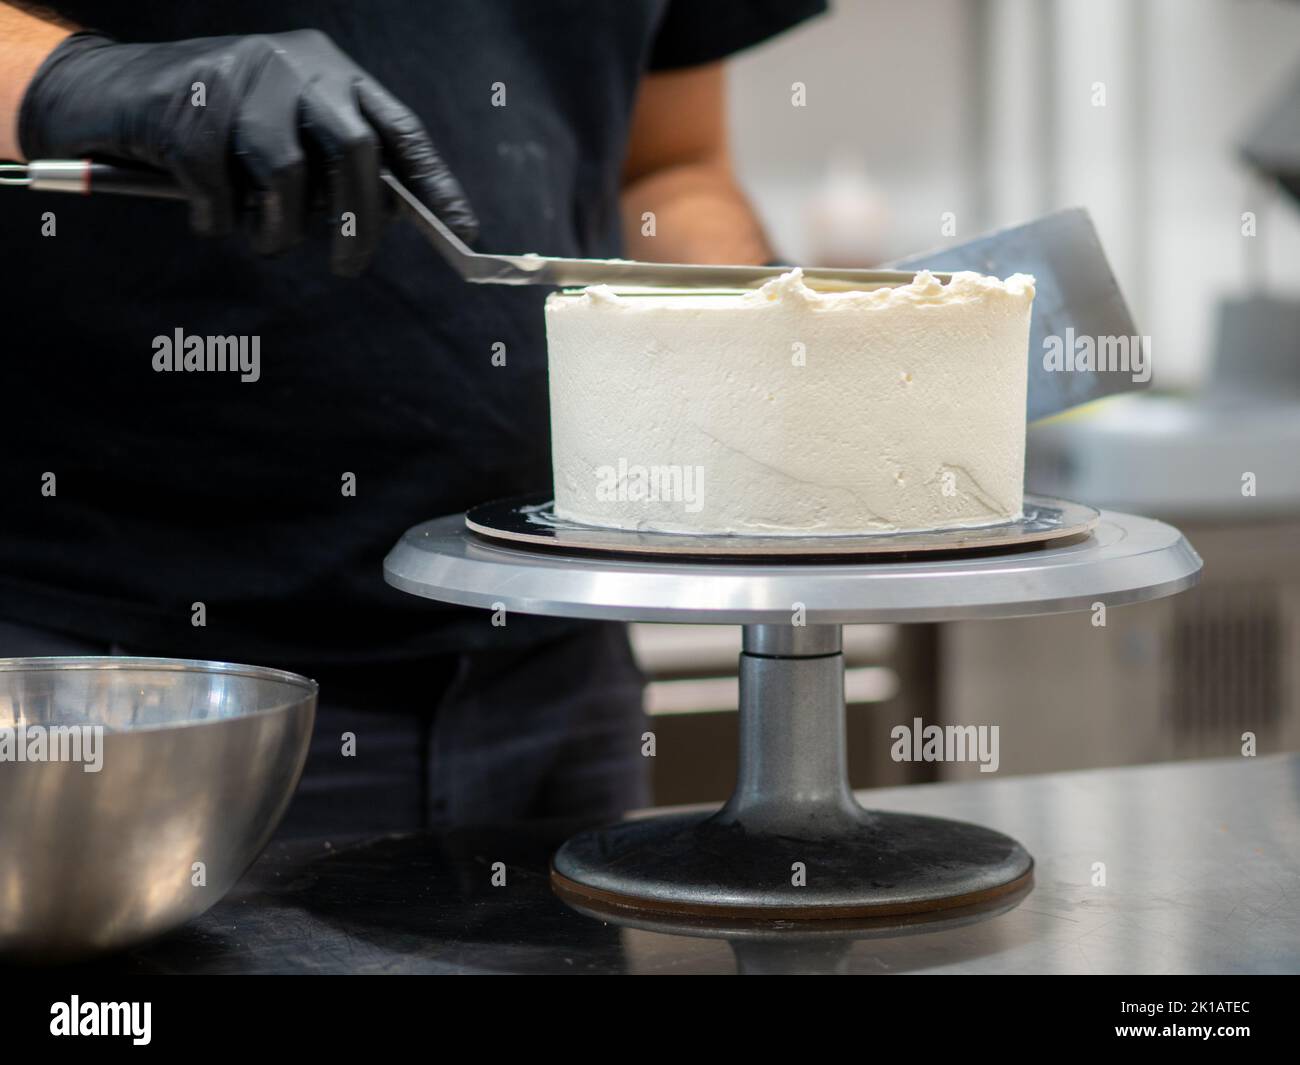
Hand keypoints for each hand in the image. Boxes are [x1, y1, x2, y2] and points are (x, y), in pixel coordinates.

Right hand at [18, 29, 477, 274]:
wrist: (110, 92)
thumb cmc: (217, 127)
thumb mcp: (288, 130)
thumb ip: (337, 164)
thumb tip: (394, 217)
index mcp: (330, 70)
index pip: (399, 129)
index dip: (433, 185)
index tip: (461, 233)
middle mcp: (294, 65)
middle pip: (354, 151)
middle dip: (359, 222)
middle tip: (351, 268)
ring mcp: (238, 82)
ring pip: (287, 178)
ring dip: (278, 230)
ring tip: (262, 239)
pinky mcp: (188, 110)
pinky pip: (222, 193)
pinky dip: (219, 222)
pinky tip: (208, 217)